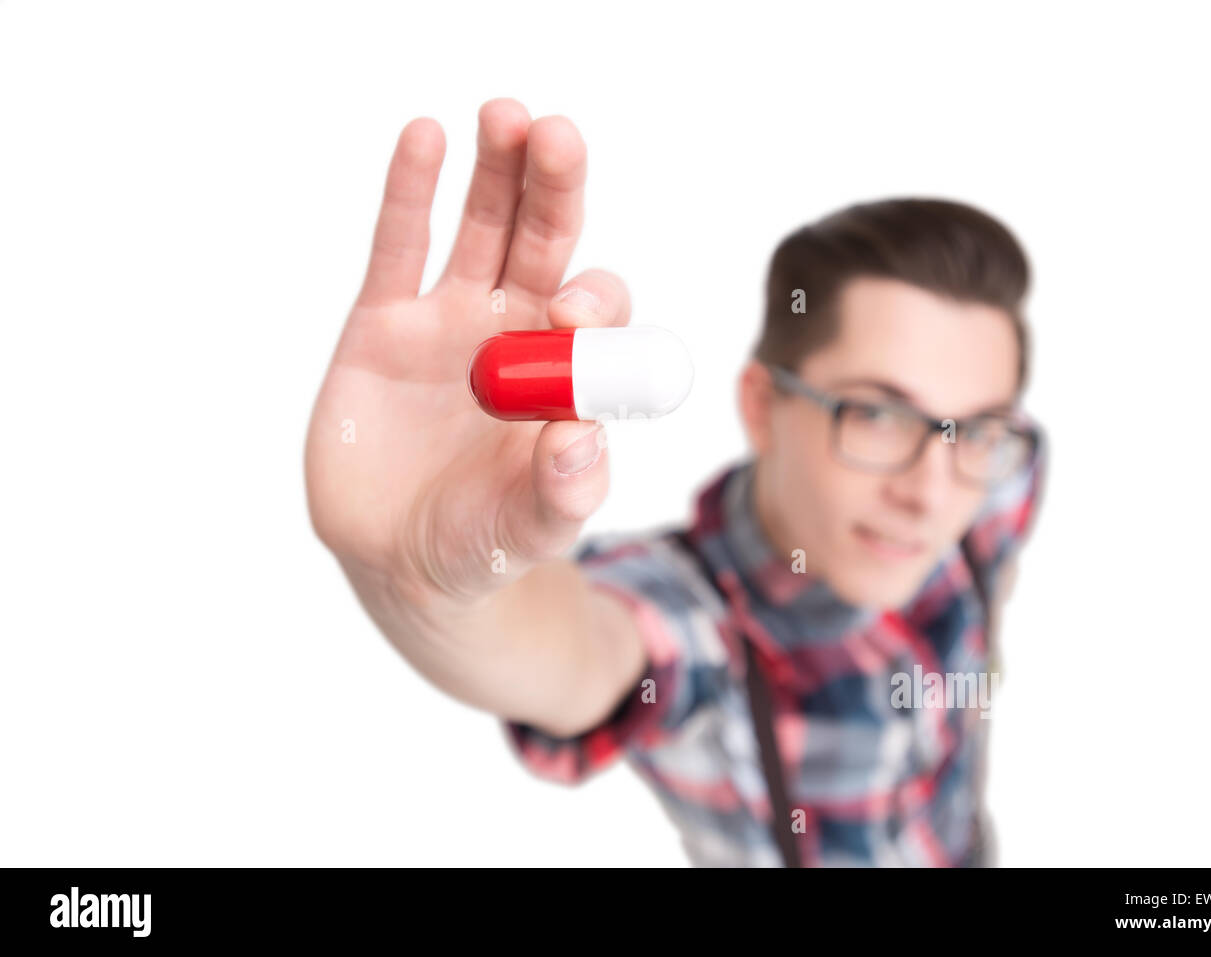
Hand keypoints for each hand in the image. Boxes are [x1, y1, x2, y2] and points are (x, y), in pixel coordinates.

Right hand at [305, 100, 629, 612]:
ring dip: (496, 171)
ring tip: (506, 115)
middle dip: (555, 187)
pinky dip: (411, 191)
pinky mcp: (384, 323)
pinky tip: (426, 136)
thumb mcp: (531, 530)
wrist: (401, 559)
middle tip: (557, 136)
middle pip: (545, 239)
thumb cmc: (485, 542)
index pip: (595, 308)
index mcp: (567, 372)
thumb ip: (564, 494)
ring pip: (481, 226)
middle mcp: (516, 331)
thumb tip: (581, 437)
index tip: (570, 315)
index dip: (591, 297)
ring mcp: (450, 320)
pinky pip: (399, 246)